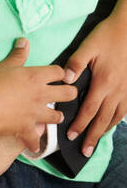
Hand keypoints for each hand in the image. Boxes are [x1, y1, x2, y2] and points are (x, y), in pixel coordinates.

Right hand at [0, 38, 76, 147]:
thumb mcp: (4, 66)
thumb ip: (17, 55)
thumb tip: (24, 41)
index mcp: (37, 77)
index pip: (59, 72)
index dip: (62, 73)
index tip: (61, 75)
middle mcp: (42, 95)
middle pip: (68, 93)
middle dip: (69, 93)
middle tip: (65, 93)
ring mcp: (36, 114)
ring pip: (57, 117)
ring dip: (56, 117)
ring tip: (52, 116)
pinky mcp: (28, 129)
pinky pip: (36, 140)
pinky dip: (34, 143)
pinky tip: (34, 144)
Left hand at [64, 11, 126, 155]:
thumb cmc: (107, 36)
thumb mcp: (88, 46)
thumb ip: (76, 63)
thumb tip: (67, 79)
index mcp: (103, 82)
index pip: (89, 109)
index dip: (80, 125)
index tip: (72, 137)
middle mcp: (116, 90)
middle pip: (103, 119)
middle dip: (92, 136)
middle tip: (85, 151)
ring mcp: (126, 90)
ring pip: (116, 116)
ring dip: (105, 131)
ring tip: (96, 142)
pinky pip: (125, 109)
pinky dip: (117, 120)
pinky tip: (112, 124)